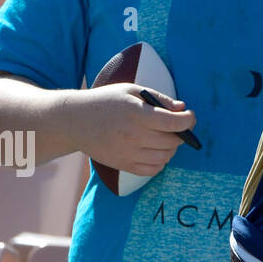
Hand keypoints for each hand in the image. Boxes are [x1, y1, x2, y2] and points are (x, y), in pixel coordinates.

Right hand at [68, 84, 194, 176]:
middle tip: (176, 125)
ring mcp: (128, 153)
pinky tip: (156, 151)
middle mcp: (134, 136)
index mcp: (138, 114)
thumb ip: (160, 99)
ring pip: (165, 157)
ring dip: (171, 148)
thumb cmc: (106, 102)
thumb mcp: (132, 91)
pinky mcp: (122, 164)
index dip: (188, 120)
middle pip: (173, 141)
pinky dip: (160, 162)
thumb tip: (182, 108)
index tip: (189, 115)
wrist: (74, 121)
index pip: (175, 123)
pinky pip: (151, 170)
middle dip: (181, 133)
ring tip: (165, 137)